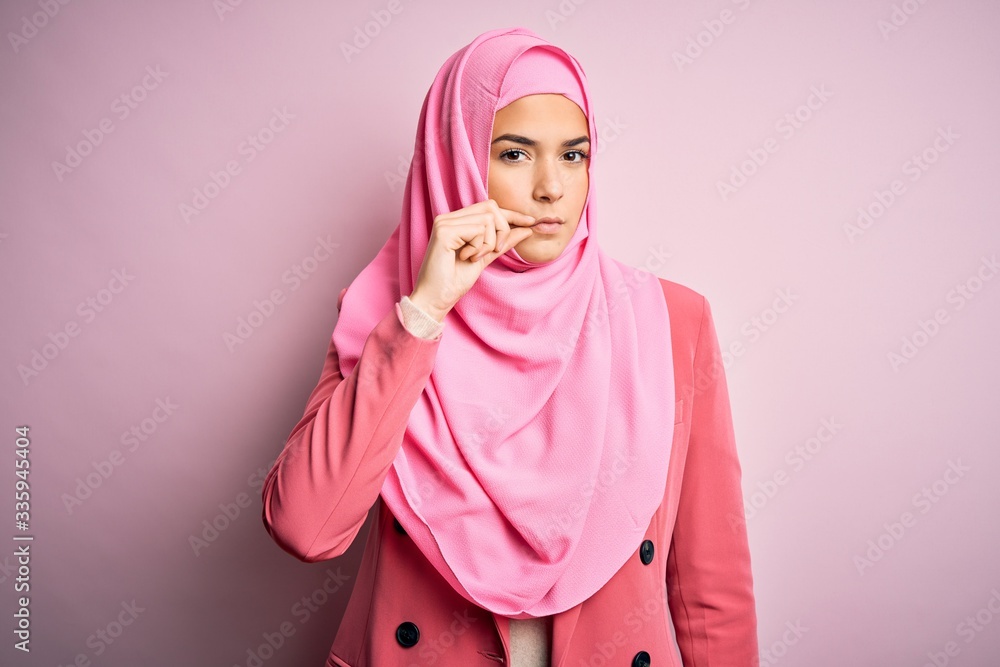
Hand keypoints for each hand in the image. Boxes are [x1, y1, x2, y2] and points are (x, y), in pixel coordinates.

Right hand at [409, 199, 534, 321]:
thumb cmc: (454, 281)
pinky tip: (465, 258)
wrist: (436, 299)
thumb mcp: (485, 258)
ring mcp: (445, 222)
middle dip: (501, 230)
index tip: (531, 222)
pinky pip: (478, 230)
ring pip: (487, 220)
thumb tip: (526, 229)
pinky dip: (478, 247)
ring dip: (488, 243)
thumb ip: (502, 242)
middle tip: (493, 251)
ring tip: (473, 257)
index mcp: (456, 222)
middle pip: (491, 208)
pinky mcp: (444, 230)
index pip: (489, 207)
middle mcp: (449, 218)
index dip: (512, 214)